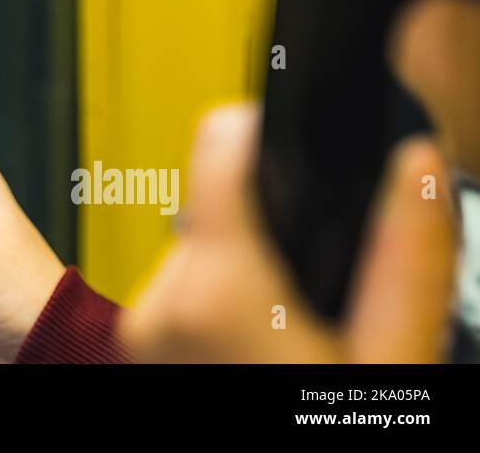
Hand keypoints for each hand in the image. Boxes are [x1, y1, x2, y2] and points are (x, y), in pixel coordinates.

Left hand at [122, 104, 457, 361]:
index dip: (265, 133)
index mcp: (220, 287)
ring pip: (204, 256)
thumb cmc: (337, 431)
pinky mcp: (138, 357)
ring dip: (252, 277)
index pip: (217, 143)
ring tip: (302, 337)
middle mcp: (162, 302)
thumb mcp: (393, 359)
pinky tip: (271, 352)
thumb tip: (416, 165)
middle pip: (220, 209)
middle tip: (325, 294)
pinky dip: (229, 310)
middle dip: (274, 233)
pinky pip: (186, 300)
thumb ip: (406, 255)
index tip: (300, 152)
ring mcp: (143, 334)